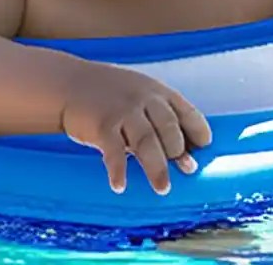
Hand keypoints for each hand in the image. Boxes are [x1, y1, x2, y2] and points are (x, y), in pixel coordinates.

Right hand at [60, 63, 211, 194]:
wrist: (68, 84)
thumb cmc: (110, 95)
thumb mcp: (140, 96)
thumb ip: (160, 119)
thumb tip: (185, 155)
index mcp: (157, 92)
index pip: (187, 112)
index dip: (198, 131)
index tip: (204, 149)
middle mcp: (143, 99)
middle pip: (168, 128)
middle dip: (179, 152)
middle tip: (186, 171)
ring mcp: (122, 111)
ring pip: (146, 141)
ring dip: (156, 168)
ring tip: (162, 188)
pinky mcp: (101, 125)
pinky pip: (113, 151)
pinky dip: (118, 170)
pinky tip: (120, 185)